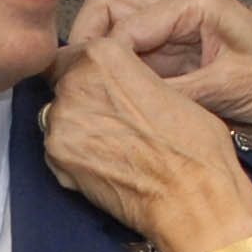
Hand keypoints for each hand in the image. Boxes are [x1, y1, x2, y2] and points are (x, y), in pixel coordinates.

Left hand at [45, 36, 251, 251]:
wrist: (192, 198)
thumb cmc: (194, 147)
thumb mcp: (167, 87)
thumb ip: (128, 77)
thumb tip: (114, 84)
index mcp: (103, 56)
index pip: (75, 52)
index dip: (88, 71)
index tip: (101, 85)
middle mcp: (74, 84)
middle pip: (63, 83)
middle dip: (82, 97)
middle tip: (114, 120)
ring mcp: (60, 123)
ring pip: (58, 116)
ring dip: (77, 126)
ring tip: (114, 145)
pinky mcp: (57, 160)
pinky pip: (57, 149)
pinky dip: (74, 155)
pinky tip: (106, 164)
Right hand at [66, 0, 251, 140]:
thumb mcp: (228, 91)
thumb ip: (175, 91)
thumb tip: (126, 98)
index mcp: (197, 1)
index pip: (123, 18)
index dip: (99, 55)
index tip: (84, 87)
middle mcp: (182, 3)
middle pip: (108, 6)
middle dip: (87, 43)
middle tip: (78, 83)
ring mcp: (176, 25)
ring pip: (113, 28)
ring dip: (101, 59)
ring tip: (92, 94)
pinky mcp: (174, 49)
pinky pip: (131, 53)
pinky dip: (117, 73)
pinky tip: (113, 99)